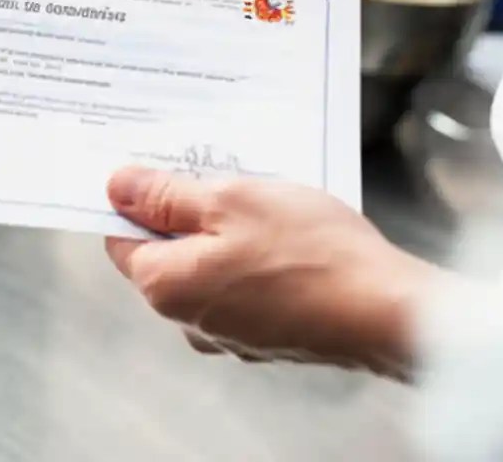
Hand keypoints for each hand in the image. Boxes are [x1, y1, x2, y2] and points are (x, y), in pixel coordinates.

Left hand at [104, 167, 437, 375]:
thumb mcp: (229, 199)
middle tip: (224, 172)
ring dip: (230, 232)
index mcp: (165, 286)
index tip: (162, 165)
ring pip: (212, 268)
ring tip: (267, 199)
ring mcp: (232, 334)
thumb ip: (166, 196)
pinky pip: (248, 287)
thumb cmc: (309, 251)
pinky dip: (259, 259)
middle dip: (190, 210)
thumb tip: (116, 188)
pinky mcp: (270, 338)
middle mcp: (188, 321)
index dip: (138, 198)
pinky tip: (292, 233)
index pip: (122, 237)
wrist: (387, 312)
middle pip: (169, 252)